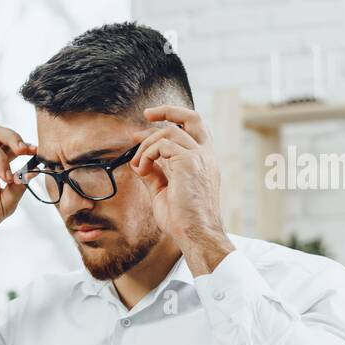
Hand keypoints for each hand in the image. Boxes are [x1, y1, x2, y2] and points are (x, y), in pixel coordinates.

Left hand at [130, 105, 231, 274]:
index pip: (193, 129)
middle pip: (193, 117)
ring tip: (139, 166)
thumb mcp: (163, 192)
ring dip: (146, 145)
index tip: (145, 128)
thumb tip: (139, 164)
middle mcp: (206, 155)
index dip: (170, 122)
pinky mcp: (190, 162)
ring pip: (169, 131)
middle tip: (146, 115)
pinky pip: (162, 145)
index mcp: (204, 161)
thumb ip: (154, 175)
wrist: (195, 234)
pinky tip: (142, 170)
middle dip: (168, 110)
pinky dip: (147, 155)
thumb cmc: (182, 220)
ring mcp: (200, 157)